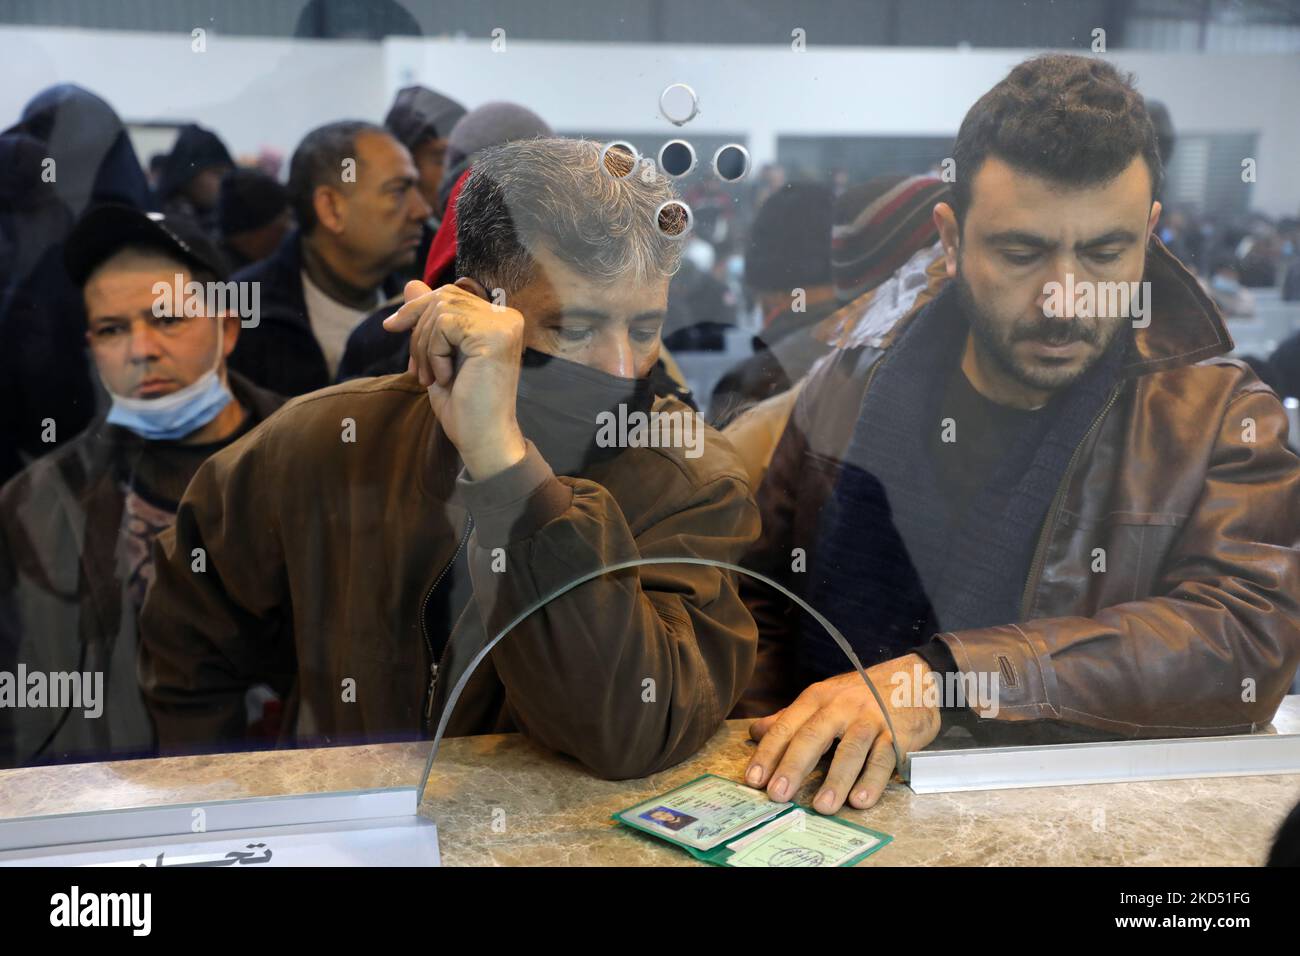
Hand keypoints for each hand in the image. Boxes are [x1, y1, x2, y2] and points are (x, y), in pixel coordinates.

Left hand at [384, 279, 527, 478]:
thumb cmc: (464, 405)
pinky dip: (434, 352)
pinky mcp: (494, 334)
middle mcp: (506, 316)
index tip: (391, 328)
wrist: (482, 438)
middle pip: (442, 297)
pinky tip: (445, 378)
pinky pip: (444, 324)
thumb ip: (429, 319)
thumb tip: (410, 283)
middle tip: (419, 370)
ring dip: (424, 347)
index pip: (449, 294)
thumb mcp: (438, 355)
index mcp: (498, 320)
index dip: (416, 308)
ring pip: (440, 310)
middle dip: (417, 330)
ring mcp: (503, 324)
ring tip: (432, 378)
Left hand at [744, 653, 940, 812]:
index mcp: (818, 698)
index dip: (769, 753)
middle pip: (813, 737)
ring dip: (835, 780)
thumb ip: (790, 718)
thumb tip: (755, 733)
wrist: (913, 677)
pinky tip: (860, 801)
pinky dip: (872, 781)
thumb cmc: (860, 694)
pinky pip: (883, 759)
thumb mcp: (824, 699)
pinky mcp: (898, 734)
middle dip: (793, 766)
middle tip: (777, 795)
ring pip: (850, 750)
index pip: (787, 726)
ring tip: (821, 807)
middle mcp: (841, 706)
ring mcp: (871, 719)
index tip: (753, 780)